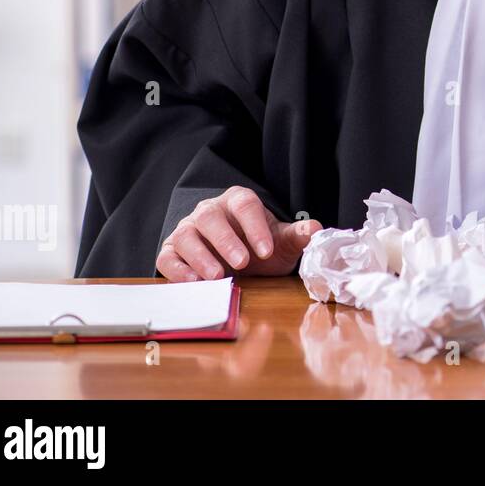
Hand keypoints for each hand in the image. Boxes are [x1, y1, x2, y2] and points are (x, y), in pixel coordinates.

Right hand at [156, 186, 321, 281]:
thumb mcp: (281, 243)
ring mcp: (187, 230)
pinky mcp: (172, 251)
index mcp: (238, 201)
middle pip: (210, 216)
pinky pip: (168, 257)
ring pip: (185, 235)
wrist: (239, 262)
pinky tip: (195, 283)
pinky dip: (178, 270)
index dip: (255, 226)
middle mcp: (209, 211)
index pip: (244, 205)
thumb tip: (316, 228)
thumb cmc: (259, 248)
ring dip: (200, 256)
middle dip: (225, 240)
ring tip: (217, 276)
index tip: (267, 251)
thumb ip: (296, 236)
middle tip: (242, 263)